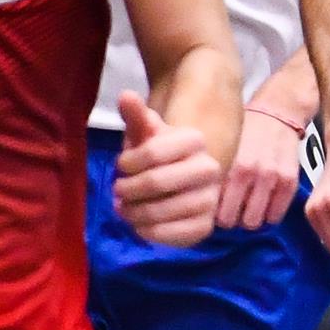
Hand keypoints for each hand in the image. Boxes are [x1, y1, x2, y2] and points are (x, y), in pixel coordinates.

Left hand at [114, 90, 223, 247]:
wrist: (183, 180)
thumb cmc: (159, 155)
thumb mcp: (147, 134)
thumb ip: (137, 116)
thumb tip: (125, 95)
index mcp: (195, 141)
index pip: (152, 152)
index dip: (127, 162)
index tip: (122, 165)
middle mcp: (210, 168)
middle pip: (155, 182)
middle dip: (127, 189)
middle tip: (119, 191)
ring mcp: (210, 198)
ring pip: (159, 210)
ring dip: (133, 213)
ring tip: (125, 208)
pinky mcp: (205, 226)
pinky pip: (170, 235)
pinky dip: (147, 232)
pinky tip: (140, 224)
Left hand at [215, 106, 303, 229]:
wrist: (278, 111)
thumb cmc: (245, 130)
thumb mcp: (222, 148)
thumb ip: (212, 174)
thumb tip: (200, 203)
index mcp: (229, 164)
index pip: (213, 209)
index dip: (210, 213)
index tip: (212, 209)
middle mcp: (250, 172)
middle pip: (232, 220)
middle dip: (229, 219)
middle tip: (230, 211)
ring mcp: (271, 177)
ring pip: (254, 222)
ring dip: (249, 219)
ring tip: (247, 209)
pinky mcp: (289, 181)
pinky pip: (275, 215)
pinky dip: (268, 216)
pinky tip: (264, 205)